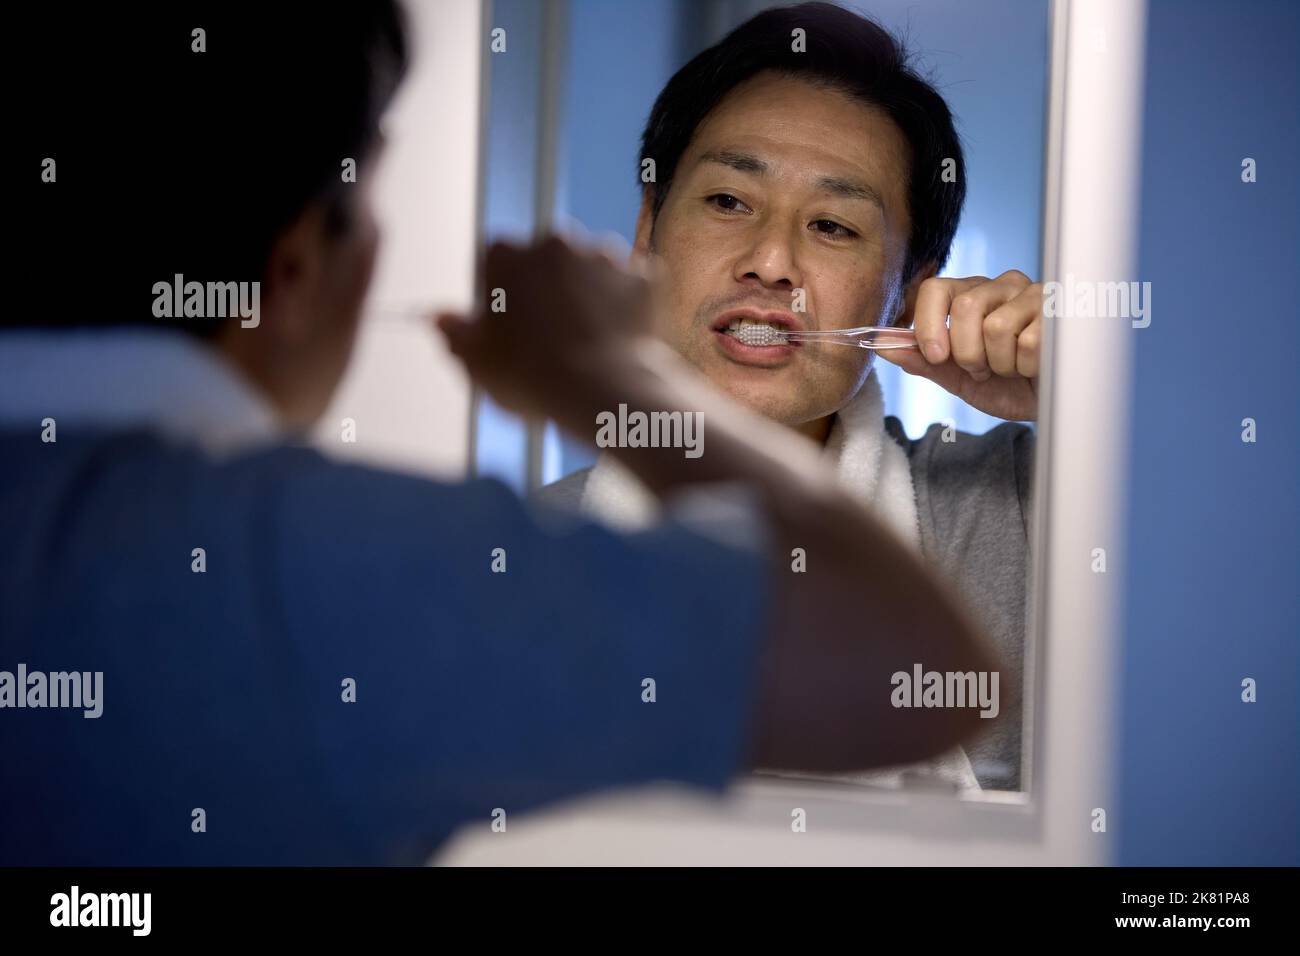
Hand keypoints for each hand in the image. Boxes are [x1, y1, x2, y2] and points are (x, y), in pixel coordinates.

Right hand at [437, 235, 656, 421]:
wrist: (603, 392)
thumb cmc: (533, 378)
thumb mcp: (476, 362)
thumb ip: (454, 332)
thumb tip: (439, 318)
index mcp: (505, 254)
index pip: (494, 263)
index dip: (498, 295)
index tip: (505, 324)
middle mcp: (554, 242)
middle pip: (544, 261)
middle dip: (544, 289)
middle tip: (546, 336)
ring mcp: (602, 255)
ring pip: (589, 268)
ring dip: (585, 293)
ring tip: (583, 340)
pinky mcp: (641, 275)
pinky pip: (629, 285)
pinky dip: (623, 306)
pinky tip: (613, 337)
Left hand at [878, 270, 1041, 421]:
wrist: (1049, 405)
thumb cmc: (1006, 386)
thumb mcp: (957, 377)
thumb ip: (922, 360)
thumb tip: (881, 345)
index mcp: (972, 295)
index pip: (935, 288)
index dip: (928, 325)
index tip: (935, 357)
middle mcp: (1001, 286)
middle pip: (964, 306)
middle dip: (967, 353)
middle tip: (983, 369)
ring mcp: (1033, 294)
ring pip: (996, 326)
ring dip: (1000, 364)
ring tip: (1012, 368)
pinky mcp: (1062, 311)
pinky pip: (1029, 342)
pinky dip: (1026, 367)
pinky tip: (1036, 366)